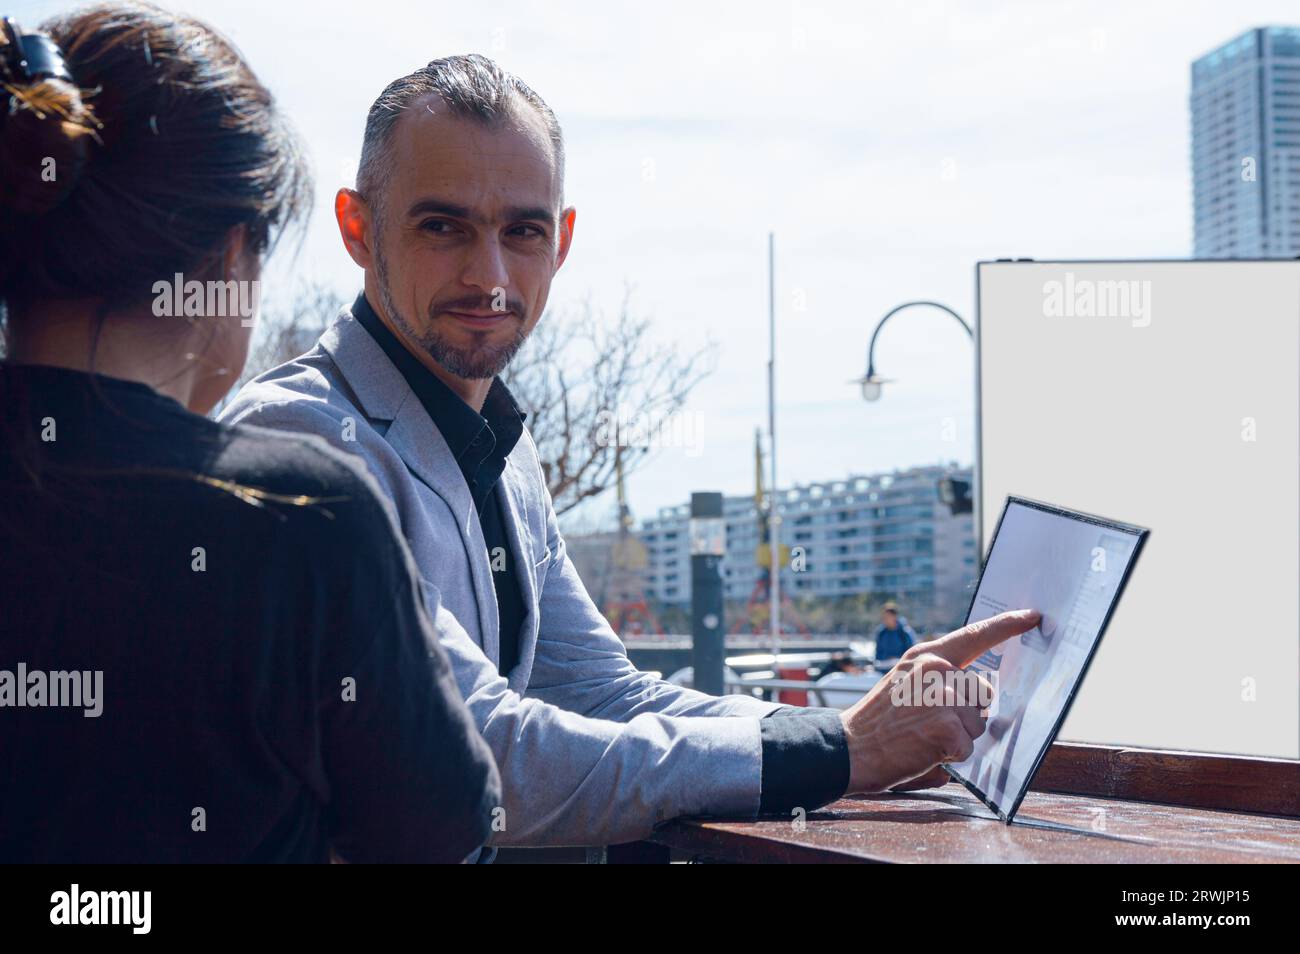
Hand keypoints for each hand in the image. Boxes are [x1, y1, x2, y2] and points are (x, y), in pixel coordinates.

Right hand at [839, 609, 1040, 793]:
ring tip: (923, 737)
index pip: (974, 635)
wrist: (848, 748)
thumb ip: (938, 677)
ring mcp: (942, 696)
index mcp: (926, 656)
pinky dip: (950, 757)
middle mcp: (937, 670)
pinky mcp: (946, 726)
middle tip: (928, 723)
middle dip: (966, 714)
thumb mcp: (905, 683)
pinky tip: (923, 750)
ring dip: (959, 737)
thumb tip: (979, 690)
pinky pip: (967, 748)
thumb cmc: (878, 722)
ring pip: (978, 723)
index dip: (1007, 625)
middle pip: (982, 693)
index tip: (1033, 615)